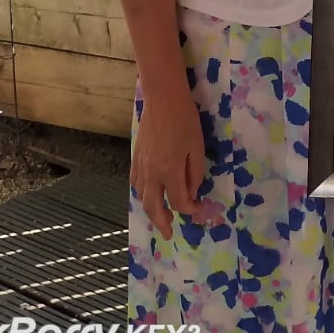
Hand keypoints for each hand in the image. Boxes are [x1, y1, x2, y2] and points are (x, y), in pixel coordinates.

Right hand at [131, 92, 207, 240]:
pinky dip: (142, 193)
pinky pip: (136, 182)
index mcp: (169, 172)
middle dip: (161, 222)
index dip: (188, 209)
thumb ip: (194, 173)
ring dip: (150, 210)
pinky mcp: (135, 157)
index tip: (197, 210)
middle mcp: (151, 173)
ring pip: (141, 196)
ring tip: (161, 216)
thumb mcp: (197, 147)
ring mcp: (141, 165)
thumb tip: (192, 193)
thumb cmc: (185, 121)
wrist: (162, 99)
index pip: (178, 201)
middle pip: (153, 207)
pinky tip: (149, 193)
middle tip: (170, 233)